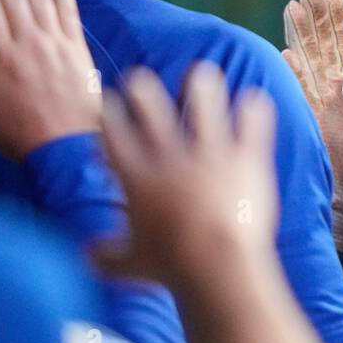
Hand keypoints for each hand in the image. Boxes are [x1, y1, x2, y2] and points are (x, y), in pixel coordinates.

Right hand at [96, 63, 278, 282]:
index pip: (113, 132)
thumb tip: (87, 254)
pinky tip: (255, 99)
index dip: (106, 112)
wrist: (218, 265)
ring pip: (203, 103)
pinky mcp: (246, 158)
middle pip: (150, 107)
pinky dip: (254, 110)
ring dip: (201, 86)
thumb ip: (105, 255)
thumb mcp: (129, 265)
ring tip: (201, 74)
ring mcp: (211, 153)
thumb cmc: (172, 269)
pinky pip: (252, 123)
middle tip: (139, 78)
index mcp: (138, 176)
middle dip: (141, 88)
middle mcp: (171, 156)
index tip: (106, 102)